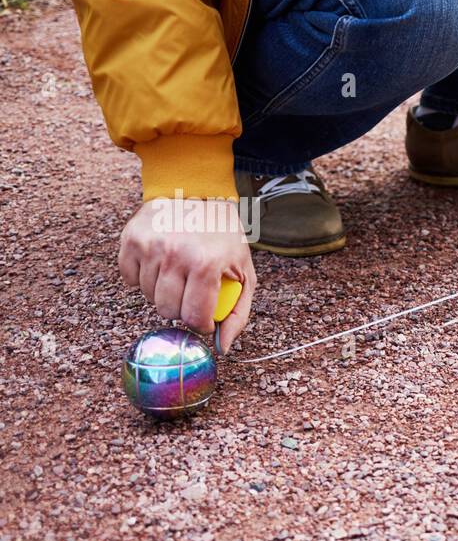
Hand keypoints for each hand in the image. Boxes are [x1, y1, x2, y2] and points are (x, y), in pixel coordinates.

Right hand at [119, 198, 255, 352]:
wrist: (198, 193)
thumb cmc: (224, 238)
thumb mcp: (244, 272)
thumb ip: (238, 313)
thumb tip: (222, 346)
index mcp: (206, 264)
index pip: (194, 317)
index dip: (201, 325)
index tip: (205, 318)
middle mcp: (175, 254)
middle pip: (167, 311)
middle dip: (181, 310)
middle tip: (191, 294)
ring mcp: (149, 246)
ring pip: (148, 296)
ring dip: (163, 293)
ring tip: (179, 274)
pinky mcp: (130, 239)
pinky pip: (130, 279)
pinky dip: (143, 279)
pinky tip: (159, 265)